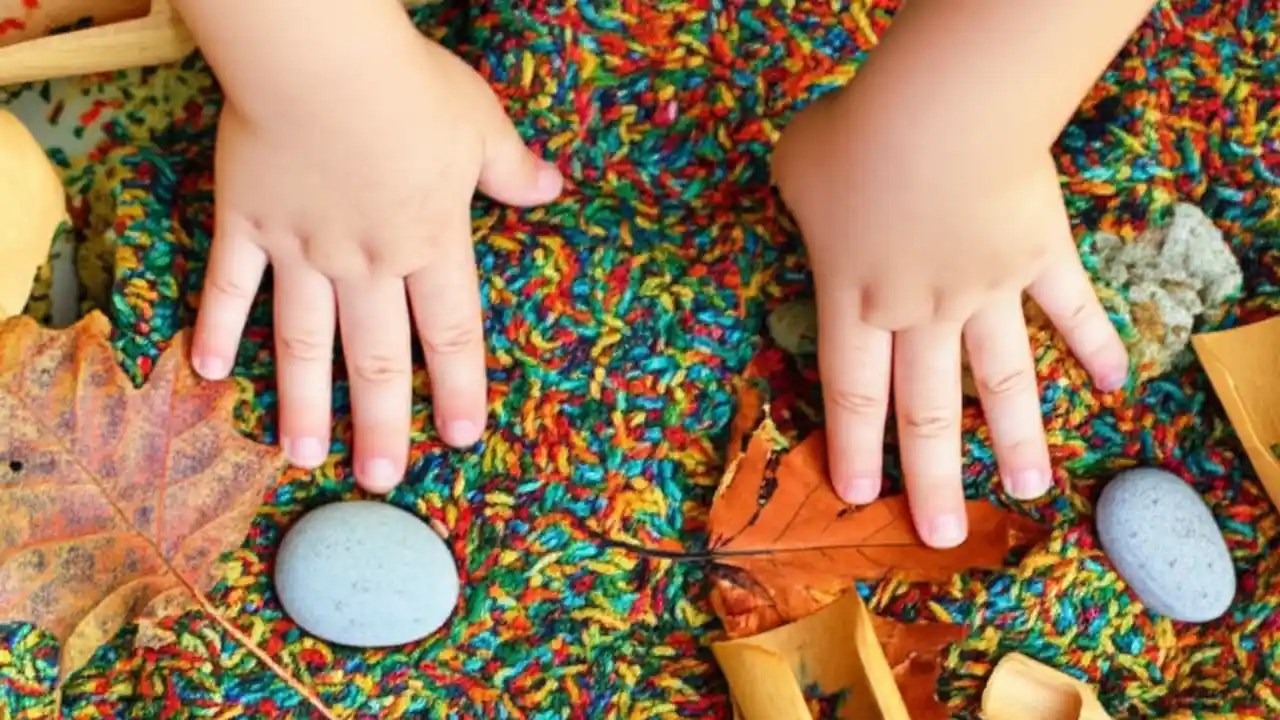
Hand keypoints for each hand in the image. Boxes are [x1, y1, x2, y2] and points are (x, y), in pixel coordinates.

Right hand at [190, 35, 561, 491]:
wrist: (323, 60)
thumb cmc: (409, 88)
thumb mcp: (480, 125)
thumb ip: (513, 168)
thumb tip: (552, 187)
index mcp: (429, 243)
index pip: (451, 333)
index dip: (458, 387)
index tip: (461, 439)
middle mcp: (367, 263)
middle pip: (375, 357)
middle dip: (380, 423)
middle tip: (380, 480)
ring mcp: (301, 249)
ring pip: (302, 341)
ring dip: (303, 403)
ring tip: (301, 457)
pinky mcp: (246, 223)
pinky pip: (230, 286)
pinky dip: (217, 328)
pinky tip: (208, 373)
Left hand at [771, 90, 1128, 547]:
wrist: (942, 113)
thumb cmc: (856, 140)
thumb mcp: (797, 168)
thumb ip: (800, 197)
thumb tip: (810, 192)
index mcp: (855, 301)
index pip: (852, 394)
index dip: (854, 448)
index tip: (861, 497)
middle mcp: (922, 313)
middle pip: (927, 412)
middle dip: (933, 479)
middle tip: (944, 535)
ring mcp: (987, 291)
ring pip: (1003, 382)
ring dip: (1016, 440)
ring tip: (1030, 490)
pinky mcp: (1041, 255)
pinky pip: (1072, 309)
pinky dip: (1095, 345)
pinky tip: (1112, 384)